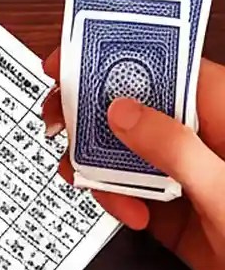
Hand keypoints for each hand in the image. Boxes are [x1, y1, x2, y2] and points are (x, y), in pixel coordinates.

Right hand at [42, 49, 224, 269]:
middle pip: (133, 105)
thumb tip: (123, 111)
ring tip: (100, 186)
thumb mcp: (224, 189)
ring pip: (121, 149)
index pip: (164, 66)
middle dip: (91, 115)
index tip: (68, 59)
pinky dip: (115, 199)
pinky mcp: (172, 205)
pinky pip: (126, 187)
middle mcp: (203, 137)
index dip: (113, 55)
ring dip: (100, 168)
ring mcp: (185, 170)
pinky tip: (132, 214)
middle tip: (61, 123)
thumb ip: (174, 146)